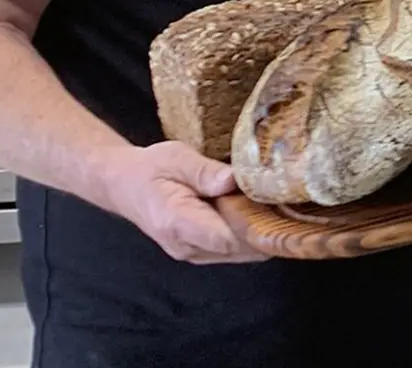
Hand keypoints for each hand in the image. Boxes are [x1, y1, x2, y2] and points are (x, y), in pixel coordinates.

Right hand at [98, 142, 266, 264]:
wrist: (125, 185)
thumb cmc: (150, 169)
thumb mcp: (175, 157)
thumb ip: (204, 171)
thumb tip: (232, 180)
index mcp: (177, 223)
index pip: (227, 237)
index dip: (256, 223)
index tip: (278, 203)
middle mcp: (186, 247)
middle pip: (241, 248)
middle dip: (266, 227)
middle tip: (286, 199)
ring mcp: (194, 254)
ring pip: (243, 253)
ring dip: (261, 232)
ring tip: (277, 202)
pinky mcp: (202, 252)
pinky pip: (236, 250)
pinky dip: (252, 234)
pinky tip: (261, 211)